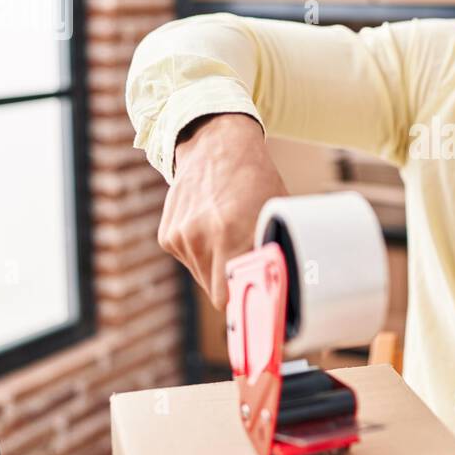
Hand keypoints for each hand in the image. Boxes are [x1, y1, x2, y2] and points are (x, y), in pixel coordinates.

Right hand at [157, 113, 287, 308]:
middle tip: (251, 266)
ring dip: (218, 269)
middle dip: (235, 286)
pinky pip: (190, 262)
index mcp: (230, 232)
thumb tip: (287, 289)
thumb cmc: (255, 179)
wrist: (215, 145)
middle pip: (217, 294)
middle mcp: (199, 237)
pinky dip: (203, 254)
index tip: (259, 308)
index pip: (230, 297)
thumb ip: (274, 250)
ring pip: (204, 278)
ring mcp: (179, 237)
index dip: (246, 303)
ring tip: (230, 237)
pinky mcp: (166, 236)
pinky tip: (213, 229)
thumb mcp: (274, 212)